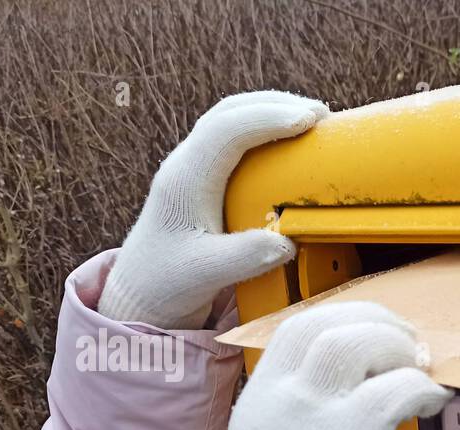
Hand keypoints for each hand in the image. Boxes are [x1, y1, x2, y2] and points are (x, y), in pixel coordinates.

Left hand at [99, 90, 329, 329]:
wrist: (139, 293)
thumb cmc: (167, 283)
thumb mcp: (206, 275)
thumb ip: (246, 257)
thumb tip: (287, 240)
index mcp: (185, 180)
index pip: (227, 131)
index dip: (268, 119)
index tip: (308, 121)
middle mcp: (185, 165)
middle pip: (228, 112)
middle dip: (275, 105)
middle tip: (320, 113)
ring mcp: (190, 169)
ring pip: (228, 119)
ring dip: (268, 111)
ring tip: (309, 120)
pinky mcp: (198, 180)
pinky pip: (230, 140)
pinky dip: (261, 129)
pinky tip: (285, 142)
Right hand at [227, 304, 450, 429]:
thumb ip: (308, 417)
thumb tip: (367, 381)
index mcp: (255, 405)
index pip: (295, 329)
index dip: (344, 318)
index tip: (379, 333)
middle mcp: (275, 404)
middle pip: (327, 325)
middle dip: (379, 324)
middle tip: (412, 346)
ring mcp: (308, 420)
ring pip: (359, 344)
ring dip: (401, 351)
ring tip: (423, 373)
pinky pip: (397, 389)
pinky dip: (423, 388)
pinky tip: (435, 404)